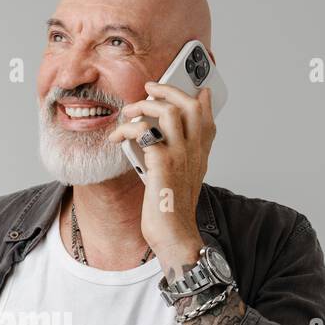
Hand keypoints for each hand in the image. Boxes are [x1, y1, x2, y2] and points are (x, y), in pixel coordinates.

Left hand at [106, 81, 215, 266]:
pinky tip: (117, 137)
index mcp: (200, 155)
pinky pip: (144, 132)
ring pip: (168, 111)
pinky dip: (127, 129)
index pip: (207, 117)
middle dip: (167, 90)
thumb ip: (180, 157)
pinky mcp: (162, 163)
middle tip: (149, 88)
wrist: (174, 235)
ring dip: (144, 105)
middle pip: (190, 104)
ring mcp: (180, 155)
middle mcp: (194, 151)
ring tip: (128, 112)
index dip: (200, 99)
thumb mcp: (182, 180)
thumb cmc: (172, 210)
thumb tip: (168, 140)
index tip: (193, 89)